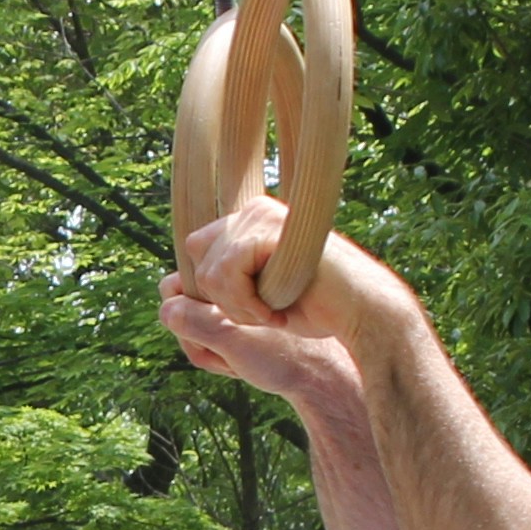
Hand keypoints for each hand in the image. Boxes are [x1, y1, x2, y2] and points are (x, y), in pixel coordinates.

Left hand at [156, 196, 382, 408]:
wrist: (364, 316)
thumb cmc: (316, 313)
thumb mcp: (254, 304)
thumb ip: (217, 293)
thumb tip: (167, 285)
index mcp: (250, 224)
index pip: (197, 253)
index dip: (216, 293)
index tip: (257, 313)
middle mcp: (254, 213)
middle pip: (197, 260)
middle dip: (224, 302)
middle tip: (267, 315)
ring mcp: (262, 216)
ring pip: (210, 271)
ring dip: (239, 308)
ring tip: (276, 312)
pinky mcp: (270, 228)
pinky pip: (227, 272)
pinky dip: (247, 304)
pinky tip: (278, 311)